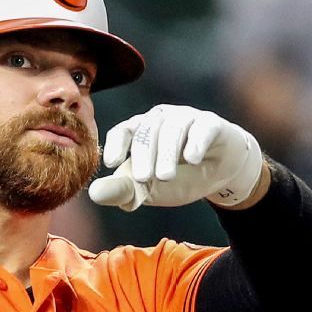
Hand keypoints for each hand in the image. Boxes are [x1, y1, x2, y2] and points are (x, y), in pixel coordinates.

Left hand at [88, 105, 265, 210]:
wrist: (218, 177)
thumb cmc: (177, 179)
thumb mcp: (147, 189)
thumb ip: (121, 190)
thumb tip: (93, 193)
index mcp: (140, 131)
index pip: (123, 131)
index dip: (117, 145)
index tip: (113, 163)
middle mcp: (161, 119)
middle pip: (147, 131)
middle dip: (142, 156)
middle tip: (142, 179)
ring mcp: (187, 118)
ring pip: (172, 128)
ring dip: (167, 154)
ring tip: (165, 177)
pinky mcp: (211, 124)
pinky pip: (202, 127)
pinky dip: (196, 142)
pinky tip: (192, 159)